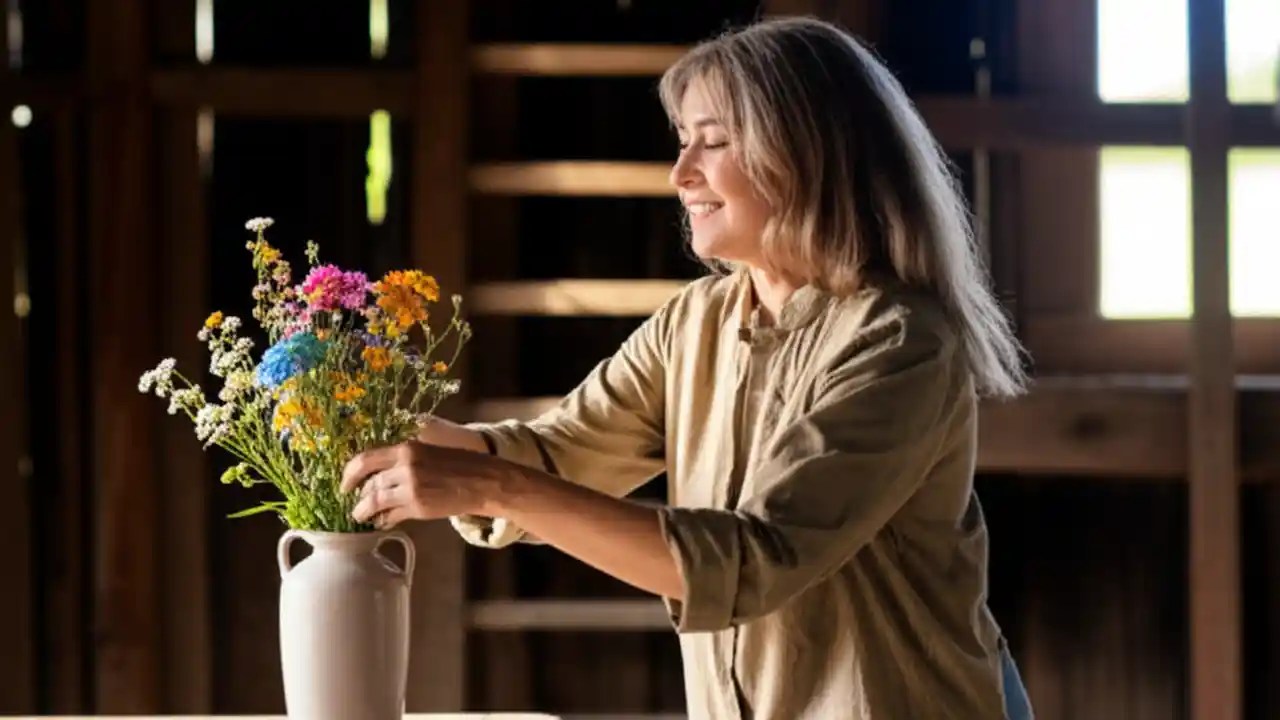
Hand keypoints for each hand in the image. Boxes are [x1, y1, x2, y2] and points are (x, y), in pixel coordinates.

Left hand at [340, 440, 500, 528]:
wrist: (483, 481)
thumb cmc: (459, 465)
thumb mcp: (428, 451)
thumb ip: (403, 460)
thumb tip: (379, 473)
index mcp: (406, 449)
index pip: (365, 459)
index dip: (349, 474)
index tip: (344, 484)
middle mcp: (405, 467)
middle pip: (369, 483)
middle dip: (359, 496)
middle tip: (354, 503)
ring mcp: (411, 488)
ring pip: (375, 501)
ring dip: (364, 511)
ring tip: (361, 516)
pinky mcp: (418, 507)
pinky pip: (391, 516)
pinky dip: (383, 521)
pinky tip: (381, 523)